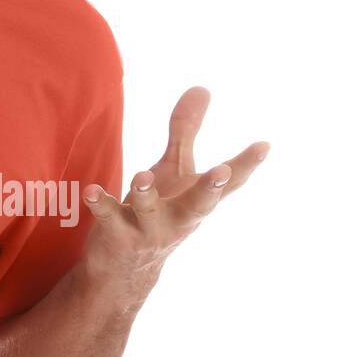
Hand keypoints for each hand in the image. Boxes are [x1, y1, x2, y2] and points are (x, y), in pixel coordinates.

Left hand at [81, 86, 269, 306]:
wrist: (127, 269)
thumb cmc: (159, 210)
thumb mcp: (174, 170)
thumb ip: (185, 130)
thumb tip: (202, 87)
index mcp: (196, 199)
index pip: (228, 182)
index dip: (247, 164)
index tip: (265, 144)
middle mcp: (180, 217)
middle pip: (201, 203)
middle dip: (212, 189)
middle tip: (222, 172)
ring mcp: (150, 229)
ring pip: (152, 211)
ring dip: (147, 193)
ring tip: (141, 176)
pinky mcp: (119, 235)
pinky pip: (110, 218)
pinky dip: (102, 204)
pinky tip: (92, 191)